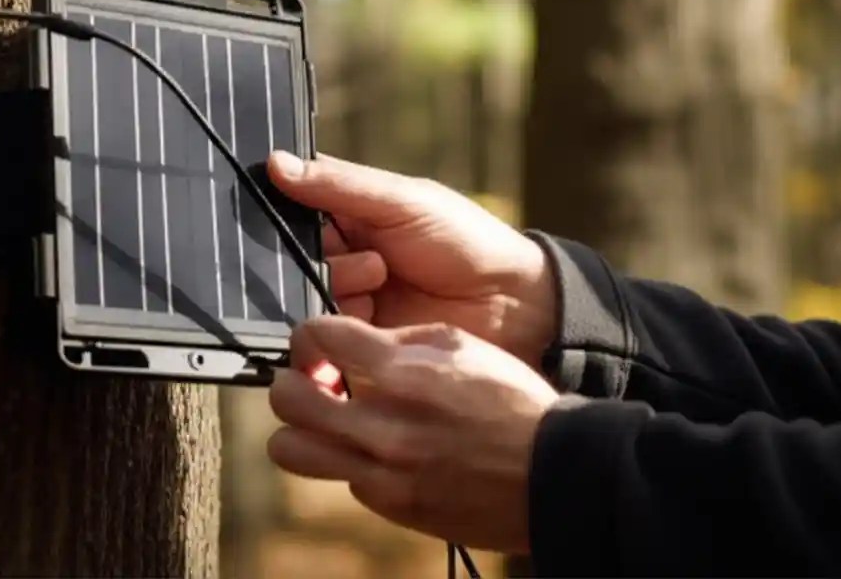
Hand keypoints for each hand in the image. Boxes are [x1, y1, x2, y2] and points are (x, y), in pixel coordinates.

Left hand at [267, 315, 560, 553]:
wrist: (555, 473)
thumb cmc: (513, 402)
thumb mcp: (461, 345)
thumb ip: (399, 340)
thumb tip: (353, 343)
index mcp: (401, 372)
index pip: (315, 337)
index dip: (310, 335)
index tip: (320, 343)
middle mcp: (382, 424)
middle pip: (285, 399)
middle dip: (291, 383)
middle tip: (312, 382)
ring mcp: (382, 471)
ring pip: (290, 450)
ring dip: (302, 431)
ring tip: (330, 422)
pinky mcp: (391, 505)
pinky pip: (344, 479)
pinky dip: (354, 462)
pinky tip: (385, 452)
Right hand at [268, 151, 558, 371]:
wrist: (513, 306)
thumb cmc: (465, 241)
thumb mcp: (403, 202)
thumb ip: (339, 186)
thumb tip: (276, 162)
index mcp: (348, 218)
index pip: (294, 215)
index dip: (290, 220)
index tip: (310, 226)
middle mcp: (341, 261)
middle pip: (293, 262)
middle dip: (324, 261)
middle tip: (371, 262)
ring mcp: (349, 305)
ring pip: (306, 299)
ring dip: (338, 291)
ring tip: (380, 285)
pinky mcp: (358, 345)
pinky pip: (325, 340)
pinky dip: (339, 332)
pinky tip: (368, 319)